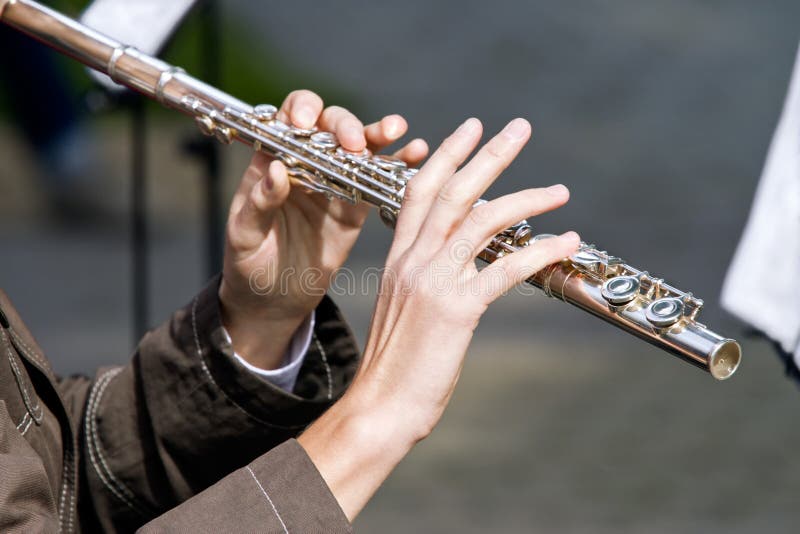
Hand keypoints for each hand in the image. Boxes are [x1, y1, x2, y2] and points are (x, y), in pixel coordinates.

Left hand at [219, 90, 428, 367]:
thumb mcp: (244, 236)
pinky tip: (416, 151)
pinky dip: (399, 163)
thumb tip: (276, 169)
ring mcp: (334, 183)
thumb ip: (259, 203)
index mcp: (273, 162)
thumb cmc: (249, 264)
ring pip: (359, 146)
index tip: (306, 124)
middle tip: (353, 144)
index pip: (287, 119)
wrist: (274, 300)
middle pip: (329, 126)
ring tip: (394, 129)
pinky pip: (378, 180)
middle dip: (344, 126)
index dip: (300, 112)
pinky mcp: (357, 207)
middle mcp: (306, 164)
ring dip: (377, 133)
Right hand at [299, 117, 579, 519]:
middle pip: (453, 192)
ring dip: (527, 199)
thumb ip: (430, 277)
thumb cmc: (397, 364)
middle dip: (489, 154)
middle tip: (520, 127)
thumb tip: (466, 262)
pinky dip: (541, 250)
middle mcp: (413, 261)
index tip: (472, 128)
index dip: (448, 154)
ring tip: (561, 190)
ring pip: (482, 221)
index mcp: (400, 258)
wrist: (380, 406)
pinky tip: (567, 241)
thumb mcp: (407, 308)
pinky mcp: (456, 310)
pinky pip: (505, 269)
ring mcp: (433, 282)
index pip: (421, 190)